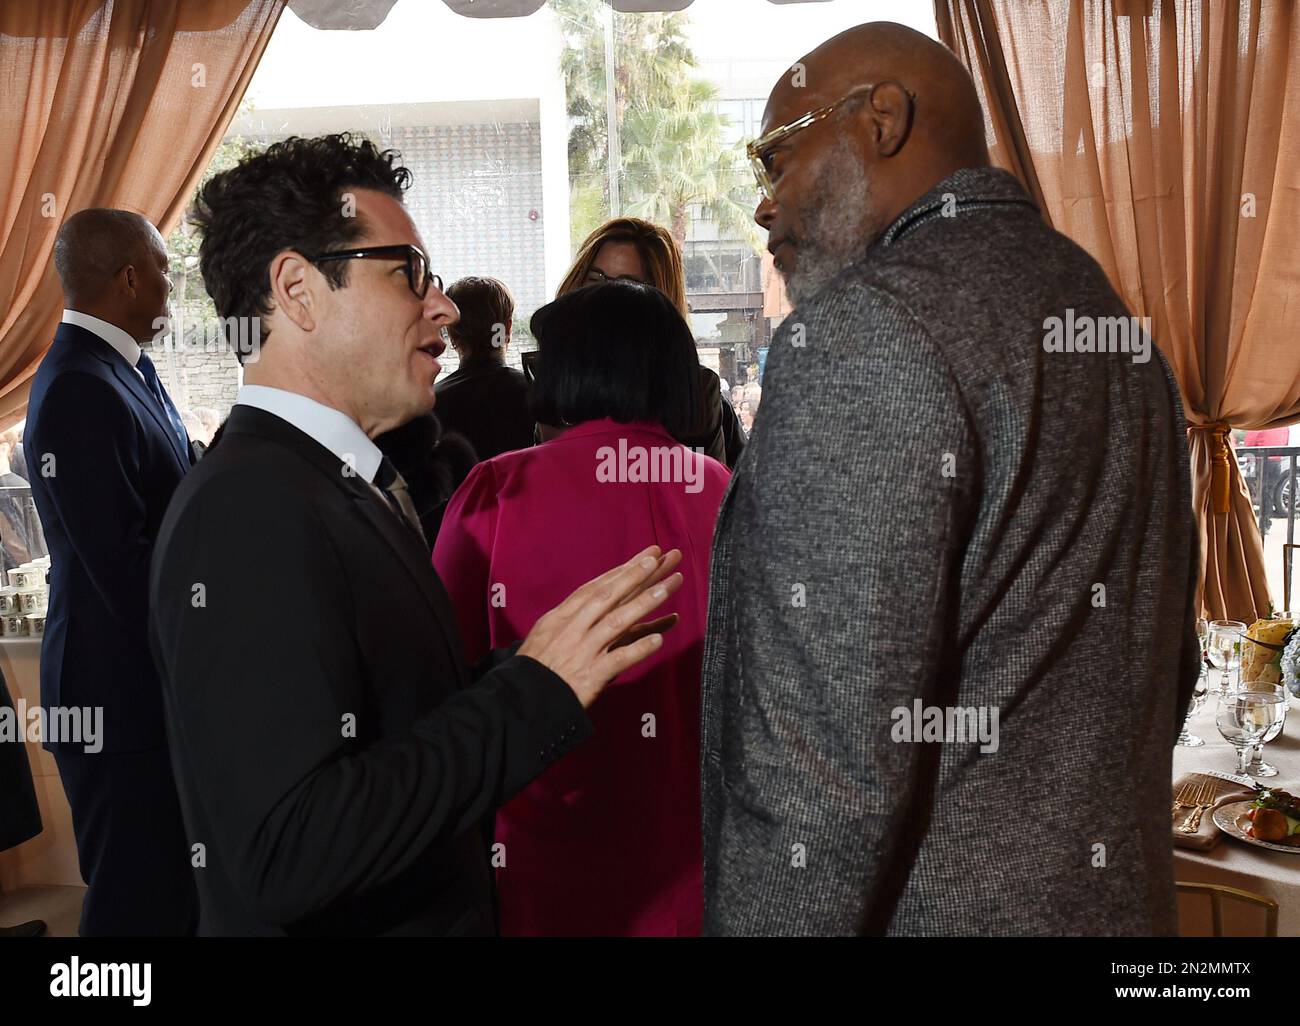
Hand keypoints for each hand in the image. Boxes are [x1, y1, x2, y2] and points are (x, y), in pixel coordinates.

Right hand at [519, 546, 682, 707]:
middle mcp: (573, 628)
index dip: (623, 570)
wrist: (520, 700)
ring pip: (617, 621)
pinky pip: (617, 660)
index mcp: (563, 616)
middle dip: (636, 575)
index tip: (648, 555)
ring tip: (669, 586)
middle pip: (609, 596)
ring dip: (645, 603)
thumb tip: (602, 603)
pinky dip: (638, 649)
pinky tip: (659, 640)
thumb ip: (575, 619)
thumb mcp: (549, 633)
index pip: (597, 587)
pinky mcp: (590, 676)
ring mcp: (582, 650)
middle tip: (662, 557)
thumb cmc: (538, 667)